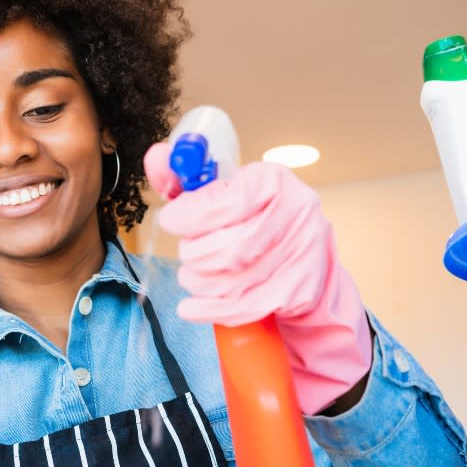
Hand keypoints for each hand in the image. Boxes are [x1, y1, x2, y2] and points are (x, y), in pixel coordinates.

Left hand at [143, 144, 372, 414]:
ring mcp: (298, 259)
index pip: (224, 202)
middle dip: (192, 252)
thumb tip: (156, 158)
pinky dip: (204, 309)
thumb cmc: (258, 218)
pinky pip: (235, 309)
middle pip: (224, 249)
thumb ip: (186, 177)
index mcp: (275, 182)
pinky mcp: (294, 293)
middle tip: (191, 248)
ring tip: (197, 270)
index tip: (172, 219)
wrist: (309, 259)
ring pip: (224, 281)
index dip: (187, 215)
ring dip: (196, 279)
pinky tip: (191, 305)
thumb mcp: (228, 188)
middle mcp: (295, 217)